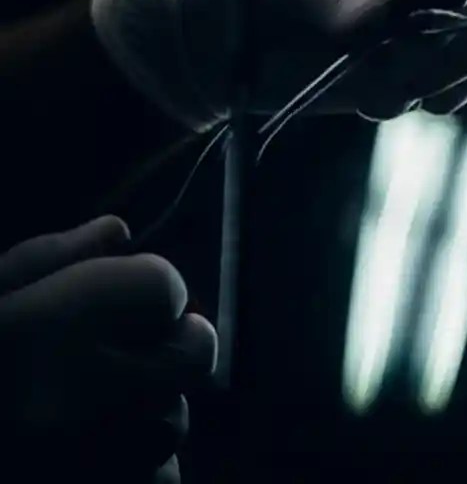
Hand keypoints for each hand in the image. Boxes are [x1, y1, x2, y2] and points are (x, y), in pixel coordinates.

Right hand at [0, 216, 215, 482]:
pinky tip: (95, 448)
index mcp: (47, 328)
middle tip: (148, 340)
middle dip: (176, 341)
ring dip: (153, 405)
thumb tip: (119, 233)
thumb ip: (48, 260)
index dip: (149, 285)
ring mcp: (92, 458)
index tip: (130, 294)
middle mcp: (81, 395)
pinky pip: (157, 479)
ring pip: (173, 422)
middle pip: (193, 353)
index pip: (160, 286)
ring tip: (98, 403)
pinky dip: (141, 464)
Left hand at [92, 0, 466, 130]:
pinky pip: (458, 78)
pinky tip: (379, 101)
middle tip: (410, 65)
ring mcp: (435, 5)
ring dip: (438, 74)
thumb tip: (381, 23)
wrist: (220, 38)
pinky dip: (428, 95)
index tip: (407, 7)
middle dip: (455, 36)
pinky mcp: (426, 53)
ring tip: (380, 90)